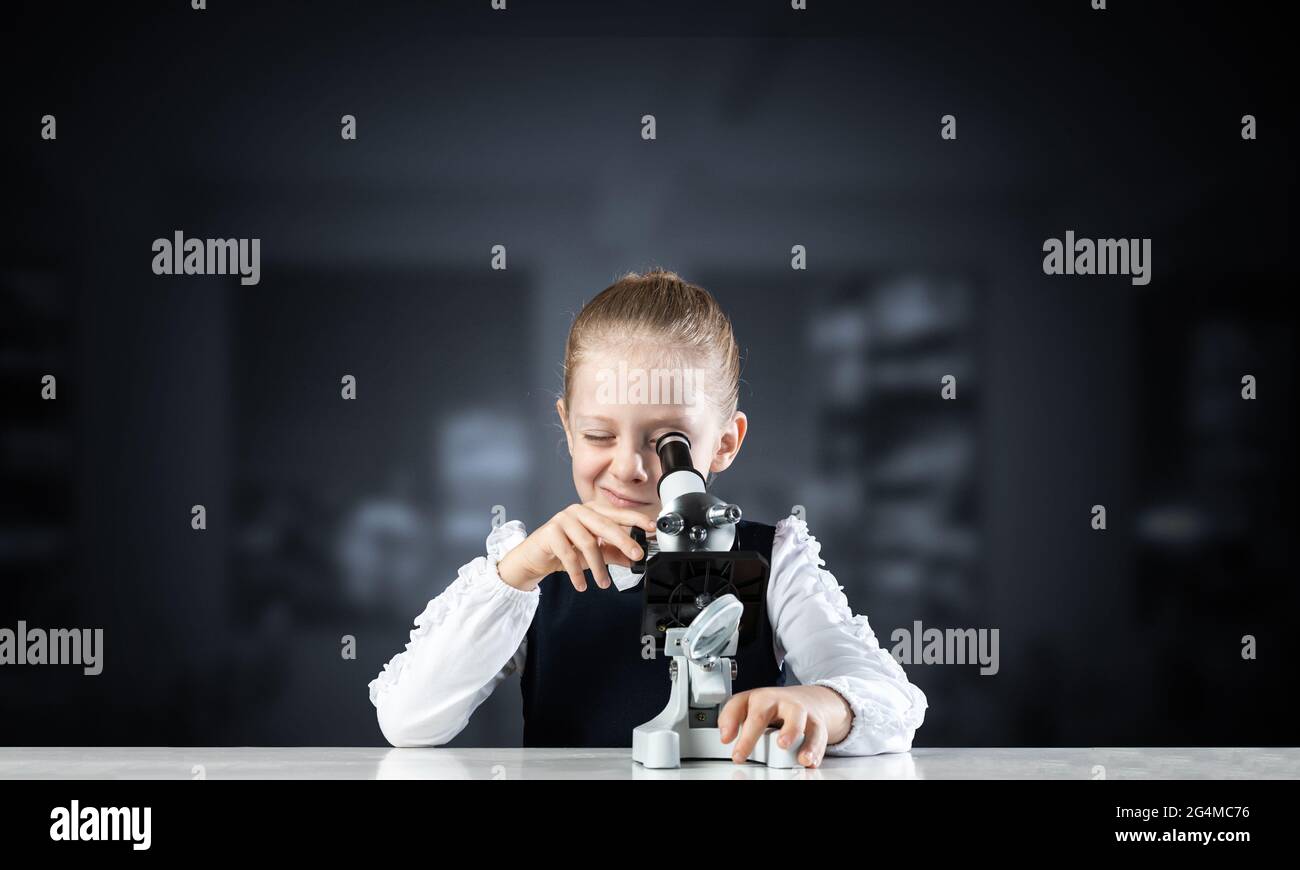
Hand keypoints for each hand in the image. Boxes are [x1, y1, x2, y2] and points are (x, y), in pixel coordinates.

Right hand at [496, 501, 656, 591]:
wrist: (534, 557)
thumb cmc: (564, 550)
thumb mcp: (594, 553)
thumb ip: (614, 553)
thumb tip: (635, 559)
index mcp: (592, 511)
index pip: (618, 514)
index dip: (636, 520)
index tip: (651, 528)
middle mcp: (578, 511)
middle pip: (606, 525)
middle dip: (624, 541)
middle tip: (636, 556)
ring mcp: (563, 519)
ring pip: (588, 542)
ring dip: (598, 566)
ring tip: (603, 583)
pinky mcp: (550, 532)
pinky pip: (568, 554)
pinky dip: (577, 572)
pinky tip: (582, 584)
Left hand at [718, 685, 851, 767]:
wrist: (809, 701)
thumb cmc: (776, 707)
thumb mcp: (752, 707)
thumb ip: (735, 719)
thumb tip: (725, 737)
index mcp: (758, 698)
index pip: (738, 704)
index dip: (729, 720)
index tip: (724, 740)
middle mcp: (777, 701)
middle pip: (762, 712)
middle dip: (751, 733)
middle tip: (741, 753)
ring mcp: (798, 710)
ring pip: (796, 716)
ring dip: (790, 731)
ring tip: (783, 745)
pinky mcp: (816, 723)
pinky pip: (817, 734)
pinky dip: (813, 749)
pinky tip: (807, 760)